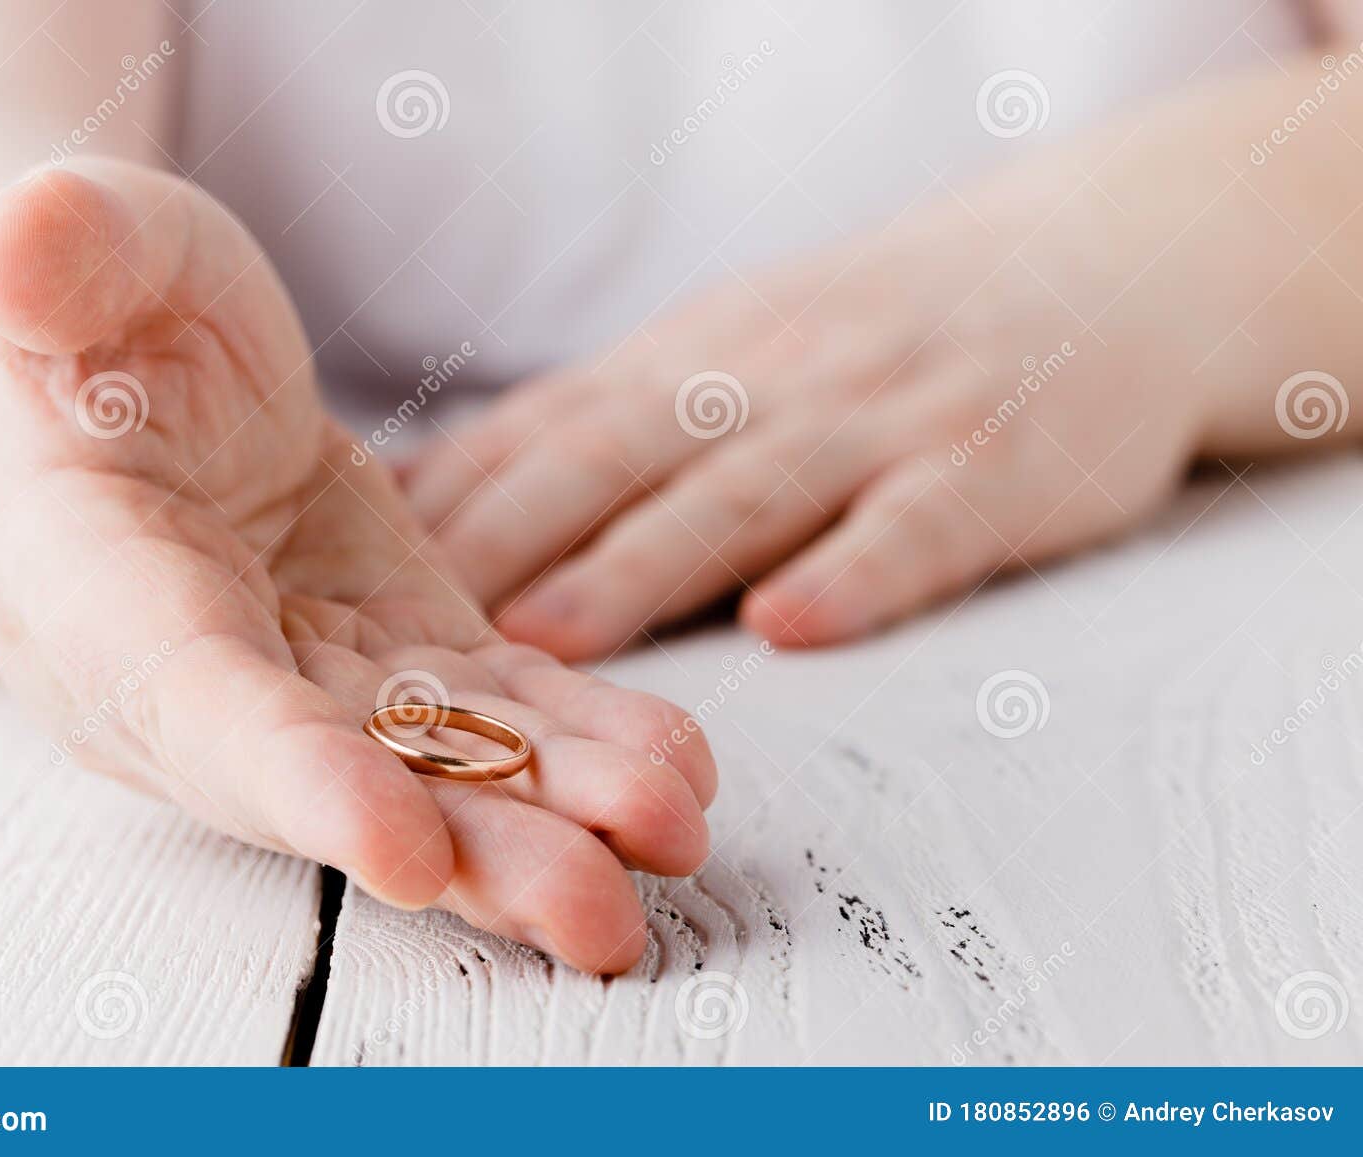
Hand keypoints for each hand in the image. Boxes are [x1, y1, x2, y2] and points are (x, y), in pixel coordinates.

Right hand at [0, 160, 713, 972]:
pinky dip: (575, 741)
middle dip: (470, 851)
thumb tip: (24, 243)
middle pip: (341, 783)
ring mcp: (306, 675)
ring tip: (672, 837)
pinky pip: (488, 709)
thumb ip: (59, 257)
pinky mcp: (390, 649)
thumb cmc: (83, 315)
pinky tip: (671, 768)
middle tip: (597, 917)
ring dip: (551, 817)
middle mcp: (198, 677)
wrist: (121, 379)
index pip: (194, 700)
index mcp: (92, 586)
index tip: (400, 849)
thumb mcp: (68, 255)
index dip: (294, 779)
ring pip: (430, 766)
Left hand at [405, 180, 1209, 658]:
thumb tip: (442, 504)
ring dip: (643, 566)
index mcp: (689, 362)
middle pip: (615, 459)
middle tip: (400, 630)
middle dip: (503, 542)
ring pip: (746, 493)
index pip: (542, 432)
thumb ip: (600, 431)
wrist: (1089, 267)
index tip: (335, 577)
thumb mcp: (723, 357)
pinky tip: (797, 623)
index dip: (440, 508)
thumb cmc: (873, 337)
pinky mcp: (993, 462)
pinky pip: (919, 522)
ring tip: (555, 637)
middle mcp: (764, 380)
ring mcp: (879, 416)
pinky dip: (856, 573)